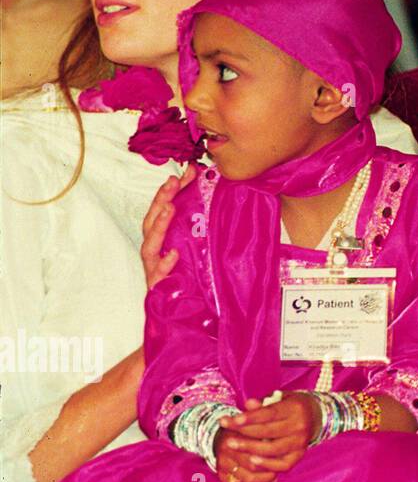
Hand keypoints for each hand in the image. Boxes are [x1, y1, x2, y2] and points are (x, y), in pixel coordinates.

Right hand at [140, 164, 196, 289]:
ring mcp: (153, 267)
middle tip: (173, 182)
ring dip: (160, 225)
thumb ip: (194, 217)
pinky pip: (159, 274)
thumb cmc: (185, 272)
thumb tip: (203, 186)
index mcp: (161, 238)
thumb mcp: (192, 243)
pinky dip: (165, 263)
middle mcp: (154, 250)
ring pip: (150, 245)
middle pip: (152, 222)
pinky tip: (174, 254)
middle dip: (161, 200)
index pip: (162, 210)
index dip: (170, 191)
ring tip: (170, 209)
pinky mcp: (158, 286)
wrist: (182, 308)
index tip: (186, 172)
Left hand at [215, 395, 319, 481]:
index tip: (230, 420)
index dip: (249, 418)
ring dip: (249, 448)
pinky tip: (251, 459)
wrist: (315, 416)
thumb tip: (248, 404)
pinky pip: (281, 465)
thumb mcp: (280, 398)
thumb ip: (263, 404)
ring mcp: (301, 443)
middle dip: (243, 432)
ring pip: (272, 449)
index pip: (268, 414)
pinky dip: (266, 464)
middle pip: (267, 432)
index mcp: (295, 409)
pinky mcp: (299, 456)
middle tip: (225, 432)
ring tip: (232, 445)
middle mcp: (300, 426)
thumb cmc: (290, 405)